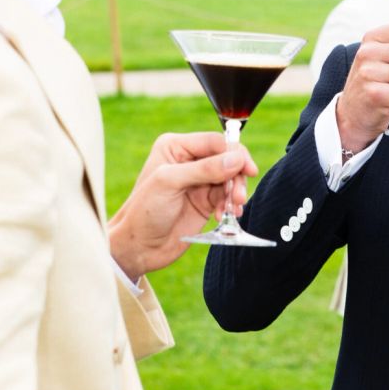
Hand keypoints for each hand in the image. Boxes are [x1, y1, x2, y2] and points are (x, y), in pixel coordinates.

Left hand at [108, 132, 257, 279]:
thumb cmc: (145, 211)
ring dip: (235, 193)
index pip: (215, 142)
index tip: (249, 169)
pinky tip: (226, 215)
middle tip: (238, 197)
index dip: (235, 153)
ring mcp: (199, 181)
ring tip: (232, 209)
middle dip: (236, 177)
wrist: (139, 247)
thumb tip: (237, 159)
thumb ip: (205, 169)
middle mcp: (189, 160)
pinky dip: (231, 205)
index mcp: (176, 147)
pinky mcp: (206, 200)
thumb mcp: (170, 183)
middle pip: (227, 159)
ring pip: (231, 179)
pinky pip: (228, 197)